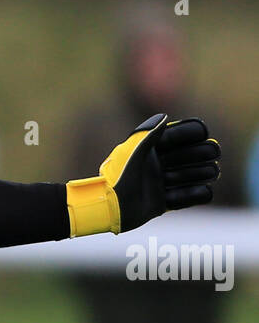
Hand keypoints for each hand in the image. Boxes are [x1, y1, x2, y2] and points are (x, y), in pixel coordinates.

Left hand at [66, 114, 220, 235]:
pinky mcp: (161, 203)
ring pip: (192, 176)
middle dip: (202, 153)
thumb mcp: (133, 150)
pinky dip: (197, 195)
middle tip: (211, 154)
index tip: (203, 134)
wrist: (109, 206)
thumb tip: (165, 116)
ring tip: (212, 172)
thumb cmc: (118, 175)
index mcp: (152, 149)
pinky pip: (187, 198)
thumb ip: (149, 132)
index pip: (181, 136)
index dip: (194, 132)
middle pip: (191, 156)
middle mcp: (158, 165)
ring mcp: (161, 184)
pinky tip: (205, 191)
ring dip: (202, 173)